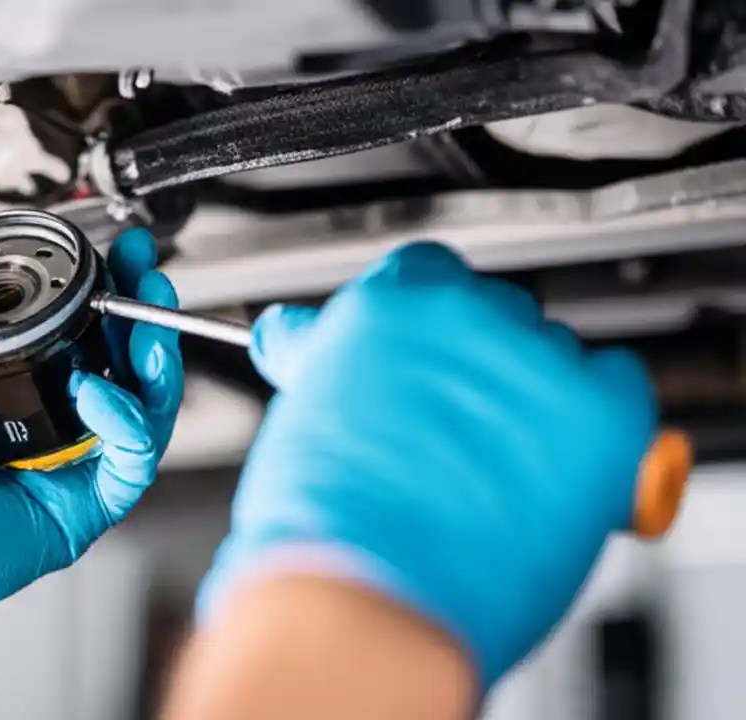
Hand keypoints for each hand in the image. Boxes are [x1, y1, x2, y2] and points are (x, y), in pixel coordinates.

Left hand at [0, 210, 182, 703]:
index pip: (66, 330)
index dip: (95, 288)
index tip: (110, 250)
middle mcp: (32, 426)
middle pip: (118, 366)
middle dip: (141, 314)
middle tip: (144, 275)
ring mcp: (56, 470)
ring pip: (141, 415)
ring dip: (154, 365)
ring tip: (142, 327)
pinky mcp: (71, 514)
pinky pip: (128, 467)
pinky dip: (130, 424)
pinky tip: (100, 394)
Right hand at [197, 243, 654, 687]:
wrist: (367, 603)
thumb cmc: (324, 531)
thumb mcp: (303, 417)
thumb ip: (325, 363)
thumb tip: (299, 336)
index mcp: (384, 306)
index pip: (422, 274)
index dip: (422, 326)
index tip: (418, 359)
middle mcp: (459, 315)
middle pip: (490, 313)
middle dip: (473, 364)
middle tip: (448, 430)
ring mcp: (531, 362)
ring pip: (549, 354)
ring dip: (529, 398)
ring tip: (490, 470)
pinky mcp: (596, 415)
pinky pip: (614, 386)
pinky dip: (592, 421)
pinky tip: (547, 465)